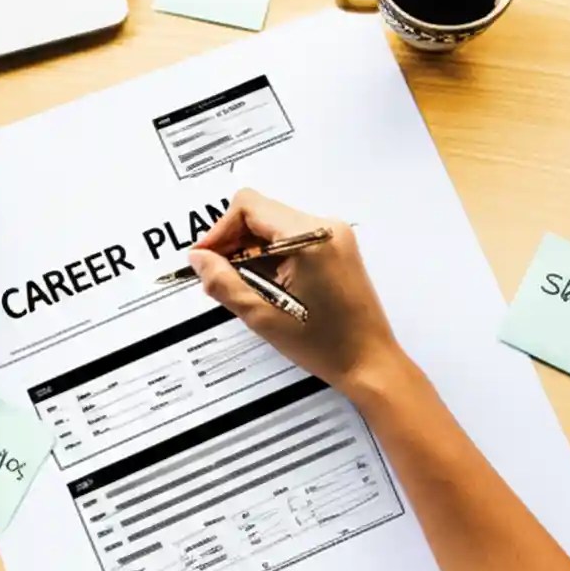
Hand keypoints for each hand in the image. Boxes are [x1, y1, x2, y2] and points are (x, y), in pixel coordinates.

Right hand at [189, 189, 406, 395]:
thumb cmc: (329, 345)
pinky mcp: (336, 249)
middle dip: (233, 242)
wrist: (370, 363)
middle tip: (218, 276)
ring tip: (244, 287)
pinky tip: (266, 286)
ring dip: (251, 251)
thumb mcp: (263, 316)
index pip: (249, 207)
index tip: (205, 258)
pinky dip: (270, 256)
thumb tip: (199, 260)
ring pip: (273, 225)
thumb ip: (224, 283)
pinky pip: (291, 238)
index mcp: (310, 237)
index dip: (219, 231)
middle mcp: (325, 228)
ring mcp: (334, 237)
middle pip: (260, 213)